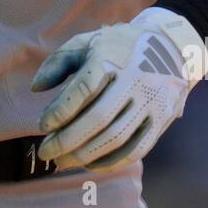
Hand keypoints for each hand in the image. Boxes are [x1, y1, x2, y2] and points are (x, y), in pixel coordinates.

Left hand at [30, 7, 207, 176]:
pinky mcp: (163, 119)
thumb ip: (58, 63)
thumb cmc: (118, 46)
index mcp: (111, 56)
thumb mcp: (87, 43)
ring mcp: (152, 100)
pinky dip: (111, 162)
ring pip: (117, 137)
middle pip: (99, 118)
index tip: (43, 125)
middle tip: (46, 153)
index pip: (83, 88)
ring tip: (62, 162)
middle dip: (68, 140)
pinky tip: (90, 165)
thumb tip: (36, 89)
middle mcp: (134, 79)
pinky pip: (137, 149)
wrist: (171, 46)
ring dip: (86, 155)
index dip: (61, 110)